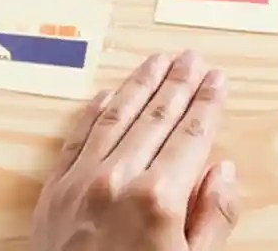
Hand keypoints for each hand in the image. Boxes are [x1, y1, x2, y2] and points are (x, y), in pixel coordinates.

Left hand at [32, 51, 239, 250]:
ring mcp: (80, 183)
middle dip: (178, 82)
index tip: (218, 80)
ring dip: (140, 84)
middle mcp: (118, 180)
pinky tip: (109, 94)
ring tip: (157, 60)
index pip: (192, 135)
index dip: (208, 103)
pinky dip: (94, 111)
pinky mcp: (52, 193)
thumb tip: (224, 173)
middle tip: (192, 57)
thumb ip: (214, 220)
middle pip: (156, 116)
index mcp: (159, 199)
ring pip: (115, 116)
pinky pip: (76, 138)